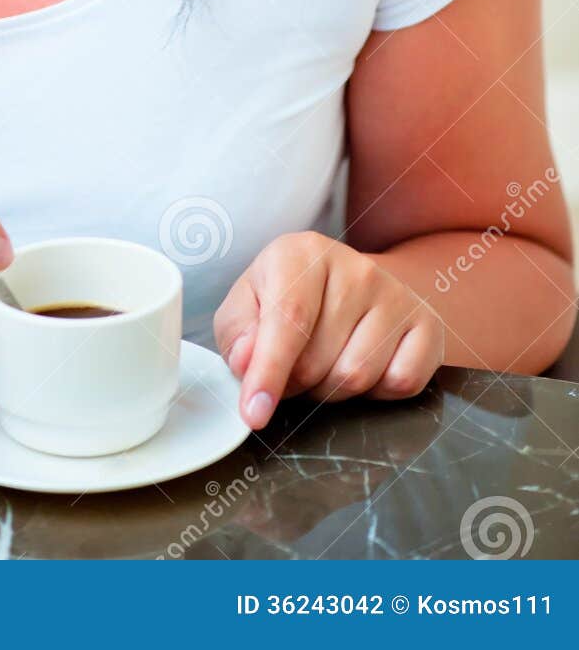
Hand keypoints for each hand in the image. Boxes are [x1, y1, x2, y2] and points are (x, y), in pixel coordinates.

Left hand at [213, 231, 445, 429]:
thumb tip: (247, 363)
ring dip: (332, 391)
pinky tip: (364, 365)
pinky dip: (377, 393)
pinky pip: (401, 383)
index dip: (269, 372)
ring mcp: (397, 295)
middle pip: (319, 360)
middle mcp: (356, 267)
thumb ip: (237, 332)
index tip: (254, 413)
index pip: (287, 320)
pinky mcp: (428, 324)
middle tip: (293, 371)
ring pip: (357, 377)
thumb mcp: (249, 303)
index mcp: (302, 253)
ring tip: (325, 365)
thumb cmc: (290, 297)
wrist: (355, 285)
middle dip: (297, 384)